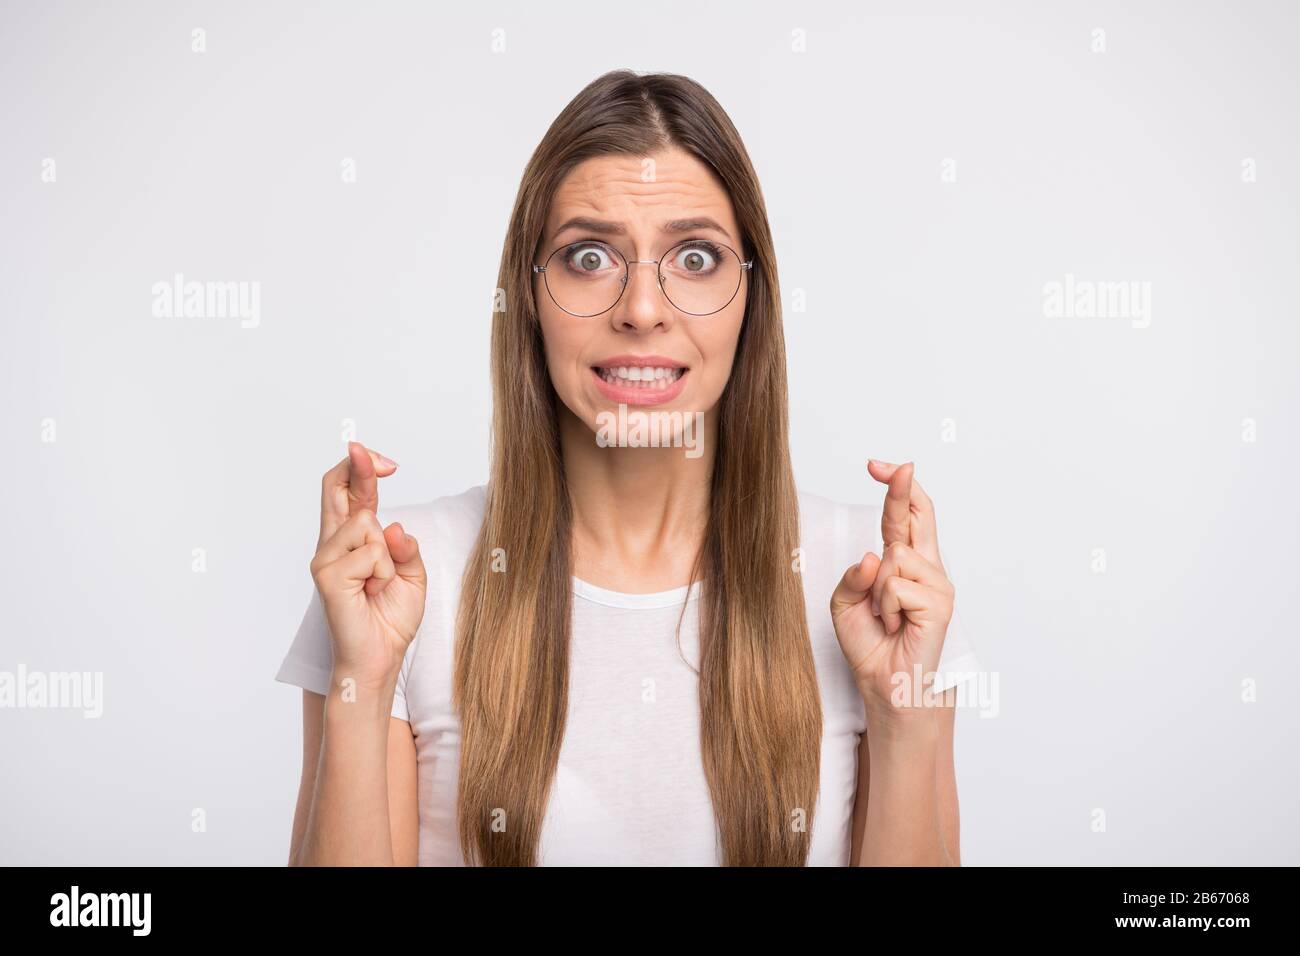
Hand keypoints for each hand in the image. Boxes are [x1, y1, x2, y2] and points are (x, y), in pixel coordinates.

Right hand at [310, 441, 426, 690]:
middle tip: (380, 458)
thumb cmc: (390, 618)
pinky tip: (373, 592)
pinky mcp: (327, 575)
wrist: (380, 657)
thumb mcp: (412, 576)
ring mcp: (325, 558)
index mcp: (353, 541)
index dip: (362, 468)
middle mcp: (333, 544)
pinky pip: (371, 553)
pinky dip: (384, 572)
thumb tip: (394, 526)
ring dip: (387, 555)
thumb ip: (406, 548)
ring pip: (367, 524)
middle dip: (357, 465)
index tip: (382, 460)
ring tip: (380, 583)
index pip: (350, 493)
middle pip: (333, 487)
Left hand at [829, 460, 954, 717]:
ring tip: (885, 618)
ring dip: (877, 591)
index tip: (878, 465)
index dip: (895, 487)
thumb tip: (873, 554)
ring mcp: (937, 583)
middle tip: (885, 465)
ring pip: (893, 557)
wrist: (885, 684)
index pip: (903, 516)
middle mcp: (925, 567)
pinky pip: (896, 585)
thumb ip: (853, 576)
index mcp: (904, 562)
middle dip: (900, 488)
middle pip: (917, 514)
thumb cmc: (871, 645)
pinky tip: (894, 626)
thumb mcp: (846, 604)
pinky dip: (884, 607)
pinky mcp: (940, 602)